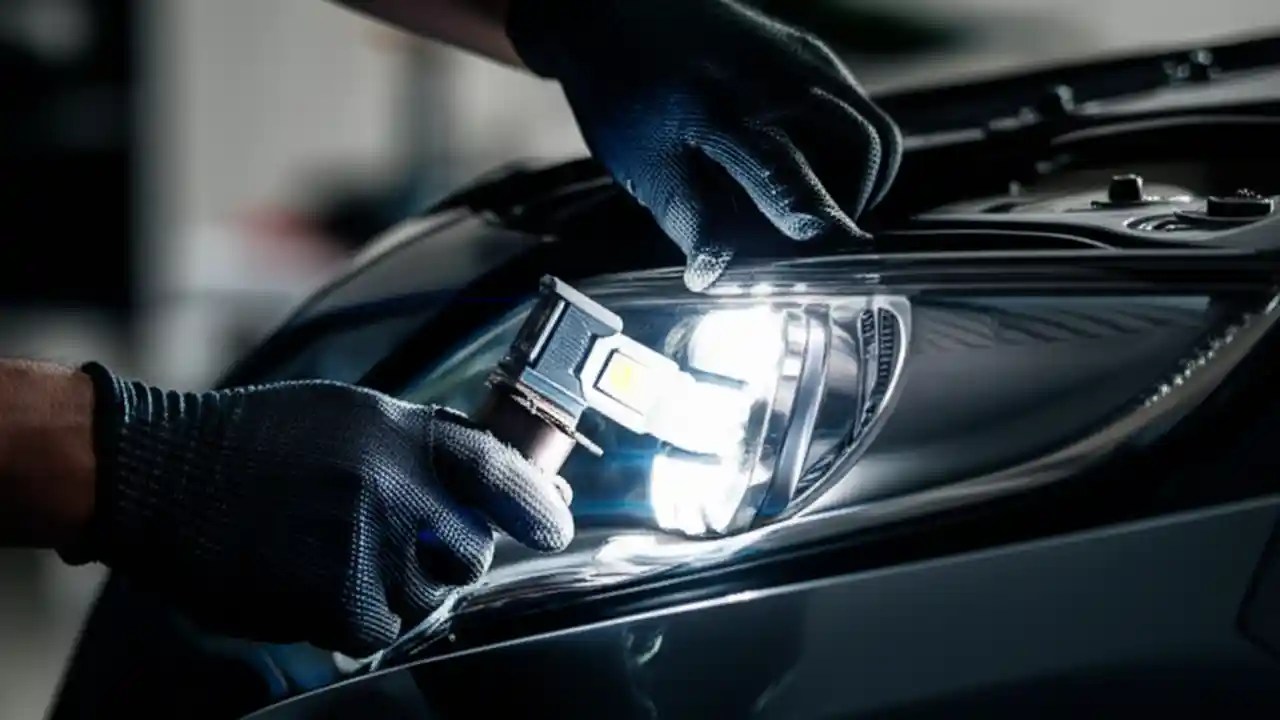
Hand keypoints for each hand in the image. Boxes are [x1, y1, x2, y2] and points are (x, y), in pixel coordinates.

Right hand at [64, 363, 573, 658]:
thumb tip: (501, 479)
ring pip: (428, 597)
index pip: (500, 473)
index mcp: (405, 437)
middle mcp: (397, 491)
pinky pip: (382, 628)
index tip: (554, 527)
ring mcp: (369, 549)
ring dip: (401, 586)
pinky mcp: (337, 601)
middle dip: (449, 553)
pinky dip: (360, 615)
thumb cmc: (261, 443)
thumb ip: (426, 443)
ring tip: (343, 551)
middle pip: (472, 552)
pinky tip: (319, 579)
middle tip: (401, 537)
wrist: (167, 478)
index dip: (536, 504)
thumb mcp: (353, 414)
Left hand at [508, 0, 901, 290]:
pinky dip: (851, 151)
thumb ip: (692, 222)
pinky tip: (815, 170)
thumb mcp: (645, 169)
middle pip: (857, 149)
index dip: (815, 221)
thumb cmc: (627, 95)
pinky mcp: (811, 53)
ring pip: (870, 130)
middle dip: (849, 204)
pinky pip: (857, 108)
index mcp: (720, 115)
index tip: (840, 253)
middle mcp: (773, 81)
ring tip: (820, 208)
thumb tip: (718, 277)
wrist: (622, 14)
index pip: (784, 176)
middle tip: (819, 240)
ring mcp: (800, 60)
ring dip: (860, 179)